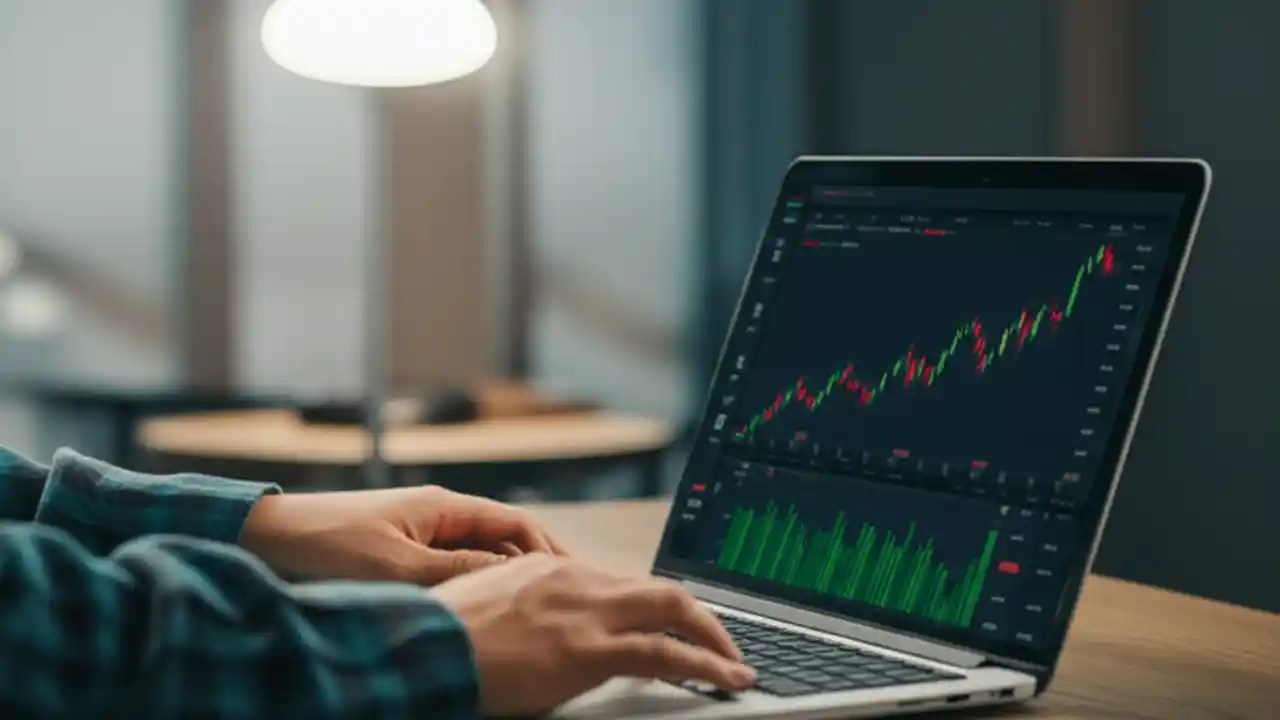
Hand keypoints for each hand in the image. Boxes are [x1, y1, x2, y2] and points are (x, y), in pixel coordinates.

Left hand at [240, 486, 567, 583]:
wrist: (269, 538)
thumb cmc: (326, 545)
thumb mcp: (397, 566)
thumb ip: (455, 572)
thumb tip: (508, 579)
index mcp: (442, 507)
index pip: (515, 523)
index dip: (548, 550)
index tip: (574, 579)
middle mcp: (437, 516)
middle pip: (503, 539)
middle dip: (534, 566)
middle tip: (563, 600)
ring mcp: (420, 534)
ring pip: (478, 557)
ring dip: (504, 580)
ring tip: (530, 611)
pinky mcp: (402, 553)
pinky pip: (452, 570)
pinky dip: (473, 588)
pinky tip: (482, 612)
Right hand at [431, 554, 754, 716]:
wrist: (419, 649)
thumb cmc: (437, 639)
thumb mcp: (483, 608)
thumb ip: (520, 610)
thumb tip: (533, 631)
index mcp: (547, 569)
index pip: (618, 581)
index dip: (652, 607)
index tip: (669, 625)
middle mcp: (574, 579)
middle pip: (658, 589)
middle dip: (699, 616)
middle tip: (722, 641)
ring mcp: (585, 611)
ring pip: (673, 611)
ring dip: (713, 639)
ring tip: (734, 664)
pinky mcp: (589, 649)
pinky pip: (666, 653)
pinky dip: (706, 665)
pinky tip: (726, 678)